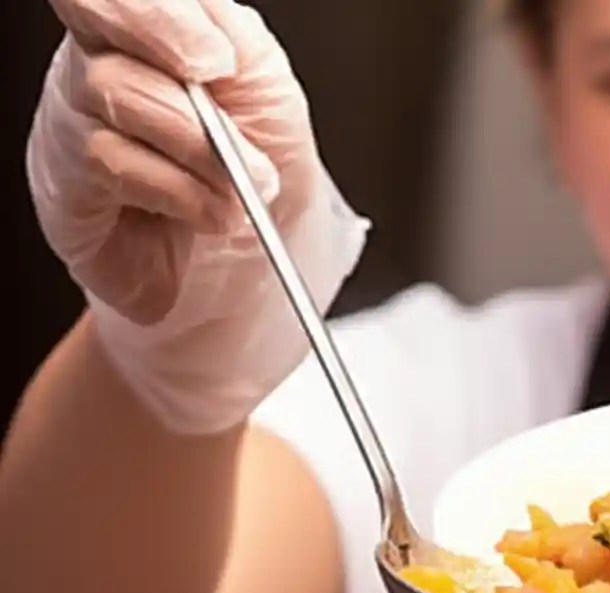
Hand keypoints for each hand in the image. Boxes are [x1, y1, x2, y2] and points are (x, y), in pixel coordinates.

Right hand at [28, 0, 365, 432]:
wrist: (245, 275)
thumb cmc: (256, 178)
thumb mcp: (270, 98)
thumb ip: (239, 46)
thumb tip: (209, 38)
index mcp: (156, 30)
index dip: (160, 11)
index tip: (219, 61)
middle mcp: (105, 62)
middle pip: (99, 13)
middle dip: (171, 54)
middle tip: (224, 106)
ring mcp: (76, 117)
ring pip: (114, 93)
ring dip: (199, 148)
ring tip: (243, 188)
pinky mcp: (64, 180)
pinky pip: (109, 163)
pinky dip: (178, 191)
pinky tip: (211, 213)